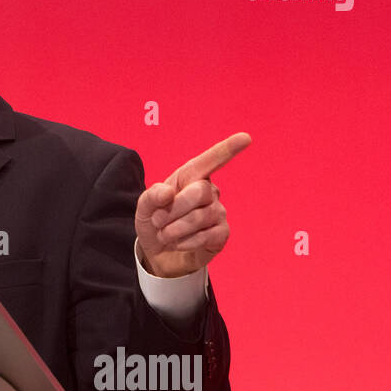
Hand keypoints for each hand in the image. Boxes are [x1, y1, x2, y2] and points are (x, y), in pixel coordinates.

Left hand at [135, 132, 250, 277]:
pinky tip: (179, 244)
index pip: (210, 160)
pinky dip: (185, 242)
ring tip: (165, 234)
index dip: (228, 149)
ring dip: (174, 229)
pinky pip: (207, 236)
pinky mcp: (222, 234)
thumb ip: (151, 196)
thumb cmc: (155, 222)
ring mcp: (218, 212)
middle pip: (199, 191)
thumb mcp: (144, 208)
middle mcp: (209, 191)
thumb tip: (168, 193)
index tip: (246, 137)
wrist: (158, 253)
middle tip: (158, 221)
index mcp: (190, 177)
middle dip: (173, 209)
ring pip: (200, 217)